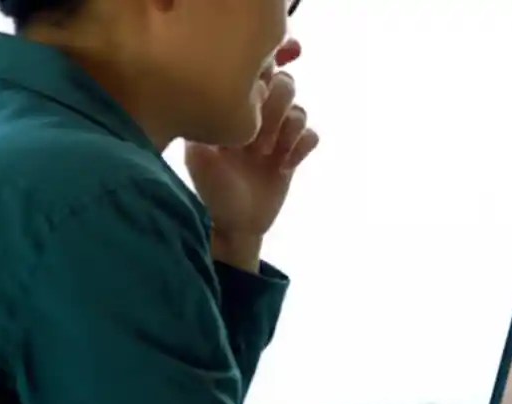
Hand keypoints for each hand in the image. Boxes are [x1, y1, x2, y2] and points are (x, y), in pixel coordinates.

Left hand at [185, 38, 317, 272]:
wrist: (237, 224)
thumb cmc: (213, 191)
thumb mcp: (199, 158)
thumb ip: (208, 126)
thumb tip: (225, 99)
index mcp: (233, 108)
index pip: (255, 71)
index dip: (264, 70)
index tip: (259, 91)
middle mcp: (258, 116)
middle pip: (285, 83)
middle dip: (276, 109)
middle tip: (257, 143)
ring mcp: (278, 134)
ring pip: (300, 109)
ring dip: (288, 130)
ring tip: (268, 155)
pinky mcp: (293, 153)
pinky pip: (312, 135)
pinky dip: (303, 147)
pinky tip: (286, 167)